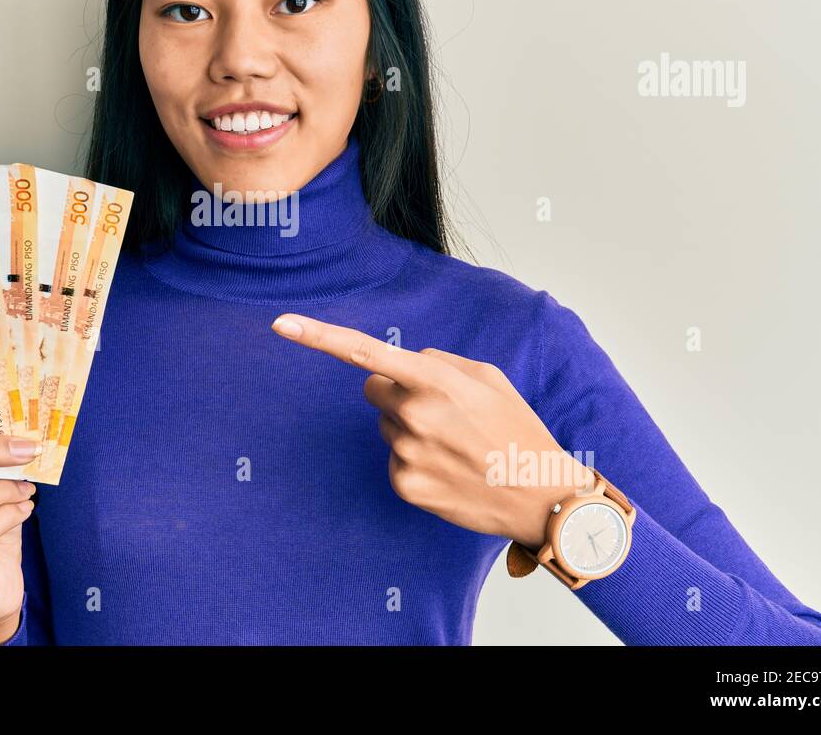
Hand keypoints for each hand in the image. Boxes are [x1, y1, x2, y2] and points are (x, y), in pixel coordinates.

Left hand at [270, 313, 593, 548]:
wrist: (540, 496)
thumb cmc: (516, 429)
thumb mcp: (486, 378)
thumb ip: (436, 363)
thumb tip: (400, 366)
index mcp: (434, 381)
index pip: (364, 351)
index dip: (318, 336)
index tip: (280, 323)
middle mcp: (414, 415)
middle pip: (372, 389)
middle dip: (394, 392)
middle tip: (439, 411)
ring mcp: (406, 453)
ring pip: (386, 426)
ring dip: (410, 429)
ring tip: (455, 444)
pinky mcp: (405, 485)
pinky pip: (394, 459)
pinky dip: (416, 461)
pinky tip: (449, 468)